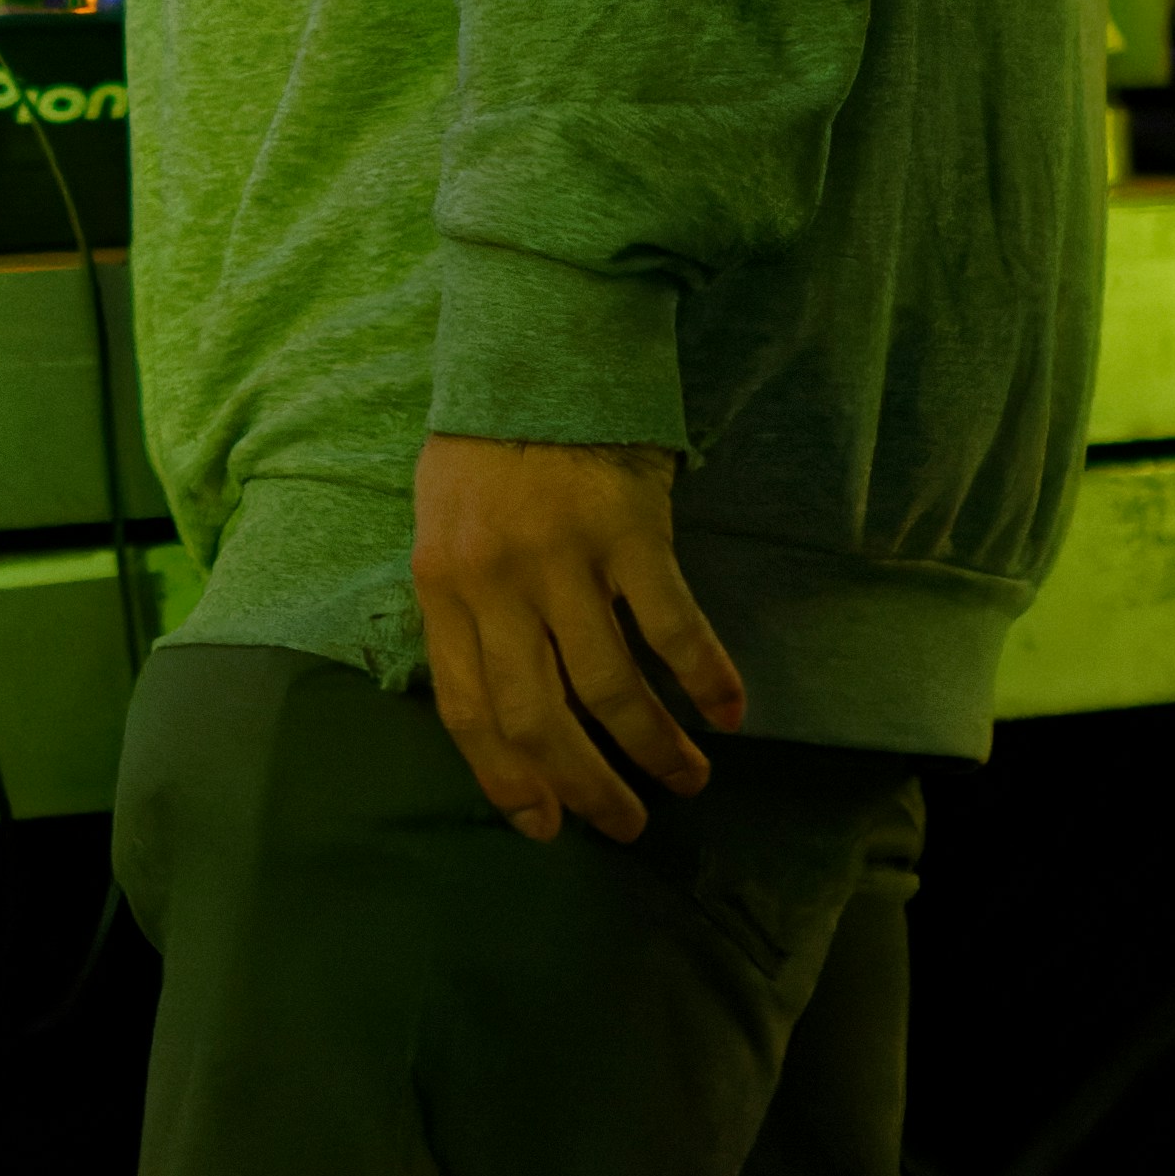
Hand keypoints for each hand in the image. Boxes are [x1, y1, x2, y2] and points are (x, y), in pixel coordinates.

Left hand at [411, 432, 747, 843]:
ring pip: (611, 688)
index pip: (470, 712)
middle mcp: (496, 582)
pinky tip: (730, 711)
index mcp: (443, 585)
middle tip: (627, 824)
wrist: (539, 349)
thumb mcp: (445, 525)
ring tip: (689, 778)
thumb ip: (465, 607)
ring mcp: (563, 558)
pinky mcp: (628, 531)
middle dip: (587, 786)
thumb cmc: (490, 446)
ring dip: (654, 747)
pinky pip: (673, 627)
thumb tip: (494, 705)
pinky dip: (706, 678)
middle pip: (540, 717)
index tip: (546, 826)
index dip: (509, 780)